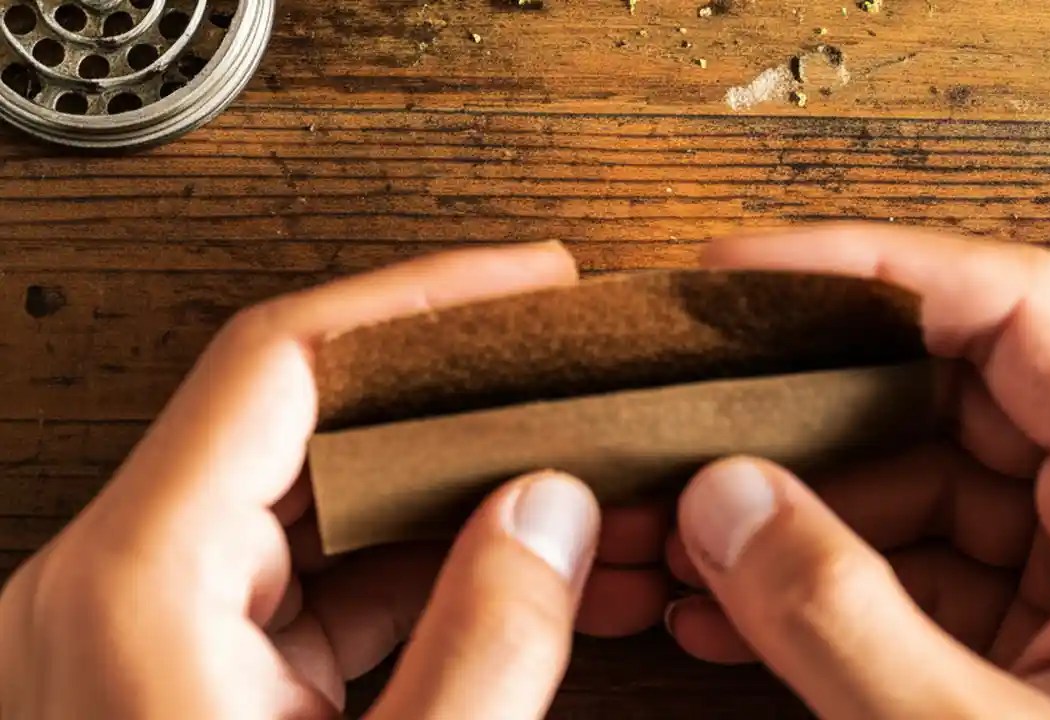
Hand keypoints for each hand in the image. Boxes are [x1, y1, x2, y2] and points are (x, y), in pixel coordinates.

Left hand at [0, 242, 668, 718]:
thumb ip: (487, 650)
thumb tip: (552, 515)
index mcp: (142, 581)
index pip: (286, 362)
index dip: (420, 300)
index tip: (528, 280)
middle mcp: (127, 583)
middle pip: (312, 425)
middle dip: (463, 404)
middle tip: (571, 379)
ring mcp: (152, 631)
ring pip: (323, 509)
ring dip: (454, 499)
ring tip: (574, 489)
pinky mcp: (190, 679)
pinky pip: (316, 589)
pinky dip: (418, 577)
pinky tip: (519, 580)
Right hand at [659, 225, 1049, 716]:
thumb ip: (841, 620)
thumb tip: (719, 499)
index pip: (1019, 311)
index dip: (871, 271)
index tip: (740, 274)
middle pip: (952, 397)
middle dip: (801, 415)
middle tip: (681, 416)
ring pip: (922, 491)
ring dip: (795, 515)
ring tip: (675, 536)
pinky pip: (925, 576)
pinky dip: (827, 588)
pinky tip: (728, 609)